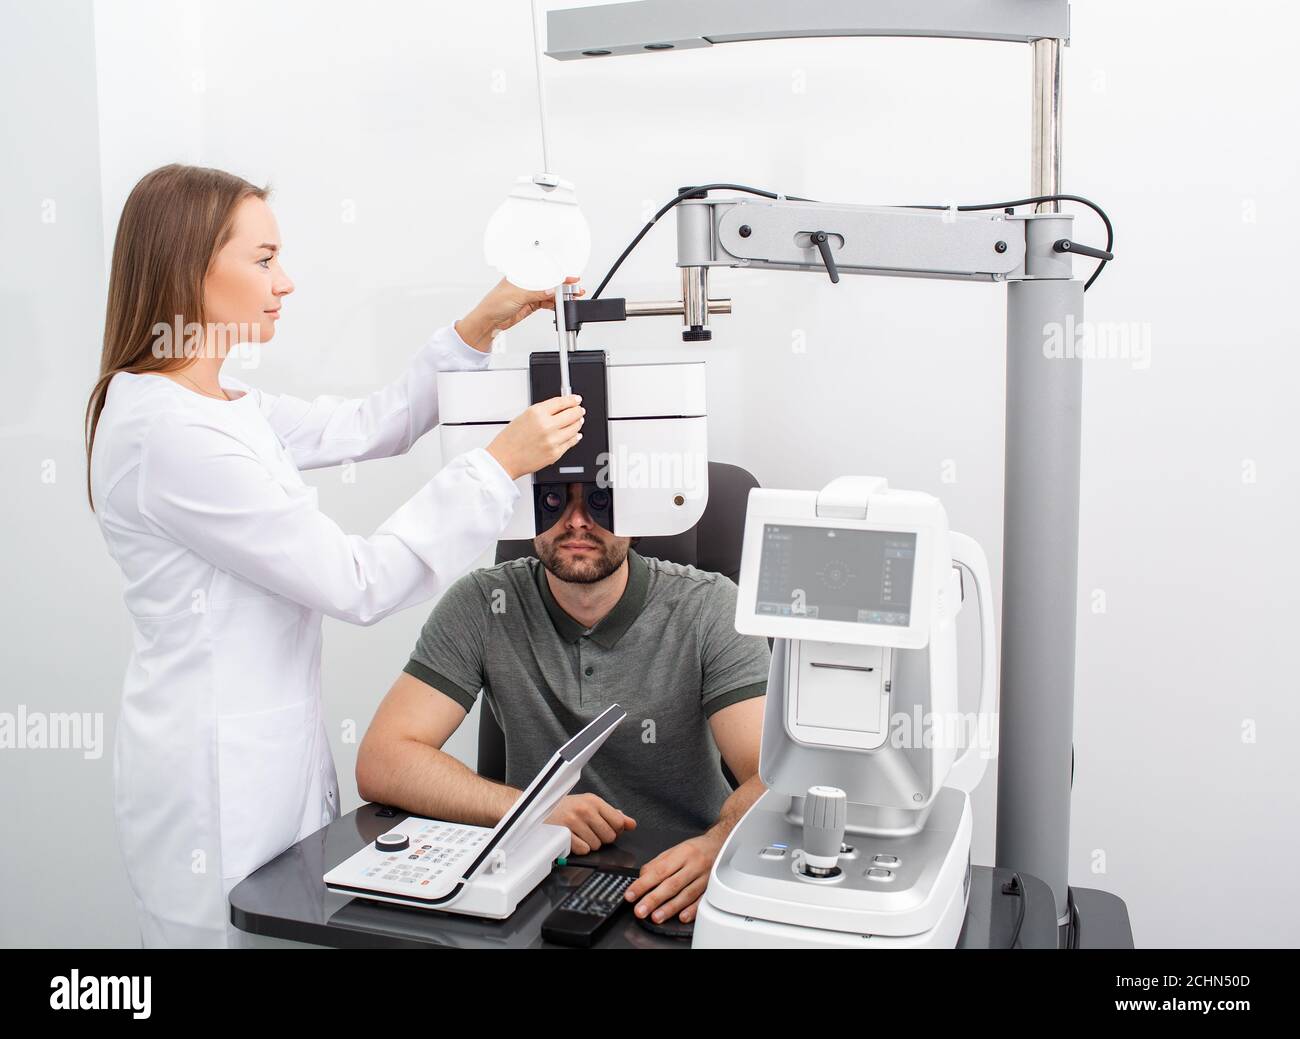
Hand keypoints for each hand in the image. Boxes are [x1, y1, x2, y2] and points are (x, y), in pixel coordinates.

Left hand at [455, 276, 583, 351]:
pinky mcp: (530, 305)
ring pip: (549, 293)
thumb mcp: (517, 295)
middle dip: (562, 285)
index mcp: (522, 274)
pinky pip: (546, 303)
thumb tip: (551, 290)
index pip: (543, 271)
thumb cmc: (493, 303)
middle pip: (548, 282)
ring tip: (572, 297)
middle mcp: (526, 283)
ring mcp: (529, 294)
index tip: (569, 277)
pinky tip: (561, 305)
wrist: (488, 321)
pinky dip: (554, 304)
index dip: (557, 273)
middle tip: (575, 287)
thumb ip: (536, 292)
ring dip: (560, 296)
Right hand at [486, 395, 584, 479]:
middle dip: (578, 411)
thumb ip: (544, 411)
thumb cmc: (510, 439)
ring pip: (575, 428)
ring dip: (578, 423)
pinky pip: (571, 442)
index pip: (561, 402)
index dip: (572, 399)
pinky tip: (574, 434)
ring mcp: (552, 440)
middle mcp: (546, 426)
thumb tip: (561, 407)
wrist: (504, 459)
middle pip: (572, 414)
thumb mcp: (524, 416)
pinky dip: (575, 437)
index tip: (576, 399)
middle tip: (579, 410)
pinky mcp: (555, 453)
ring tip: (577, 421)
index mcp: (537, 413)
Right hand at [546, 793, 636, 855]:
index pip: (618, 822)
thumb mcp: (590, 805)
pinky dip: (580, 848)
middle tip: (591, 831)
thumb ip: (612, 814)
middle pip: (609, 836)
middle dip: (602, 838)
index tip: (607, 828)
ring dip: (590, 843)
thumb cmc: (567, 808)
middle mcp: (584, 810)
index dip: (615, 830)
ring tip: (580, 834)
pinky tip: (574, 839)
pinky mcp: (564, 835)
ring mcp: (574, 822)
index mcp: (594, 801)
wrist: (541, 810)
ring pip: (596, 845)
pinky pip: (583, 850)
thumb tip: (630, 824)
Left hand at [623, 833, 721, 924]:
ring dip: (670, 908)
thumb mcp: (675, 850)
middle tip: (640, 910)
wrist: (720, 845)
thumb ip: (658, 864)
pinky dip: (692, 910)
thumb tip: (642, 878)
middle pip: (672, 884)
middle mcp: (693, 865)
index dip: (643, 884)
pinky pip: (702, 900)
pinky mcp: (713, 888)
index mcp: (682, 854)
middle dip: (654, 899)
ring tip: (656, 917)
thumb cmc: (695, 849)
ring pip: (686, 895)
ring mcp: (704, 878)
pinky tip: (683, 917)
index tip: (631, 894)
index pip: (659, 870)